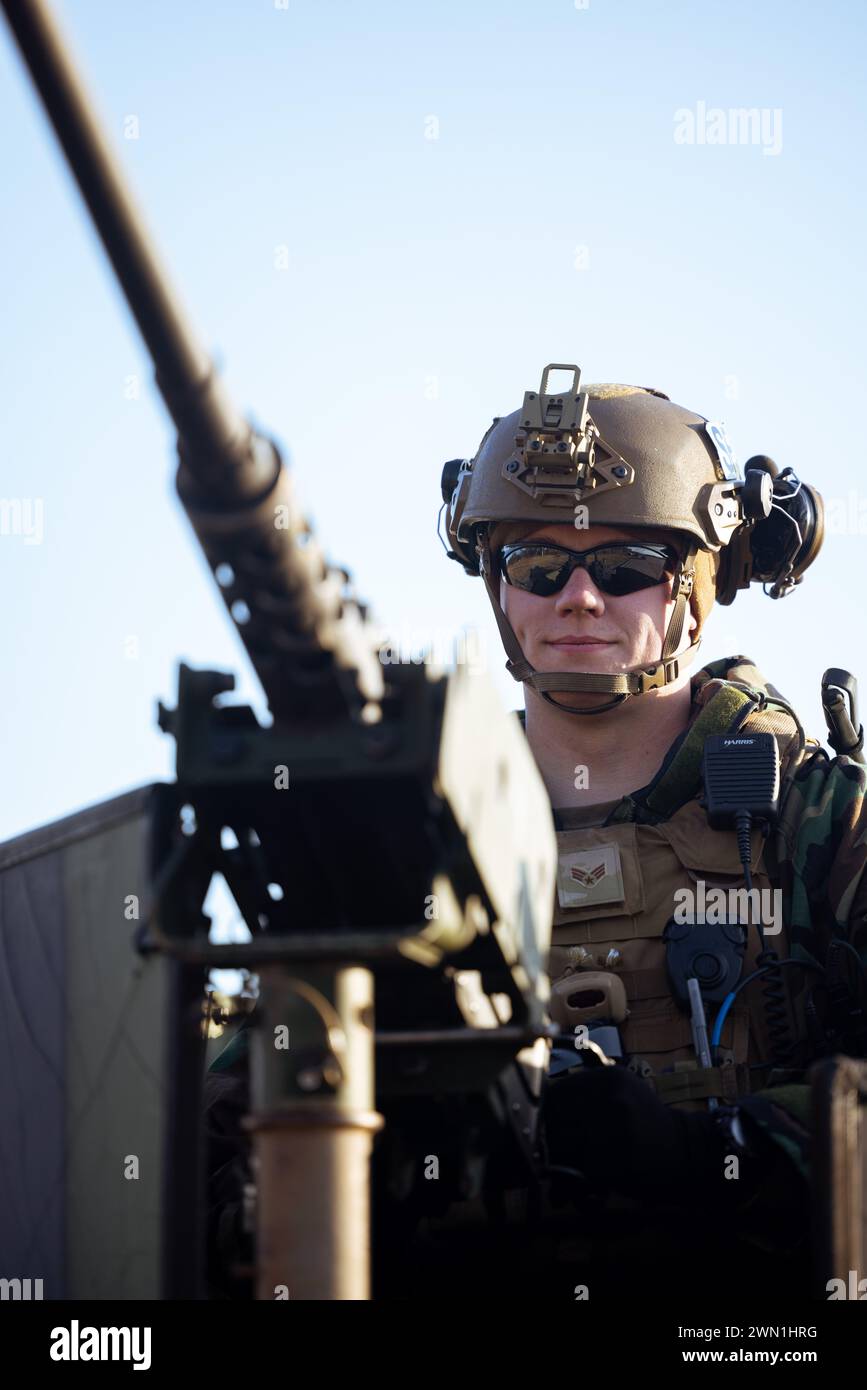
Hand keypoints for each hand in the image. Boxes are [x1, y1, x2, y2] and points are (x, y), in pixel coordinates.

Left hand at [543, 1064, 743, 1204]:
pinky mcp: (619, 1159)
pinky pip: (579, 1177)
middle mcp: (608, 1096)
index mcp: (606, 1077)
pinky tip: (589, 1195)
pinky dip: (577, 1191)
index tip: (546, 1138)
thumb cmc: (648, 1126)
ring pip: (562, 1150)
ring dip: (560, 1172)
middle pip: (554, 1121)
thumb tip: (539, 1115)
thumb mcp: (621, 1095)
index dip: (545, 1120)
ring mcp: (614, 1126)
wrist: (691, 1152)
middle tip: (555, 1164)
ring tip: (568, 1183)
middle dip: (550, 1147)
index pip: (554, 1094)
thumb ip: (585, 1097)